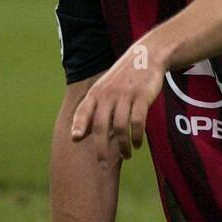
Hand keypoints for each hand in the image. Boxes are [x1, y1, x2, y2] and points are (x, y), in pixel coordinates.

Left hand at [70, 37, 165, 166]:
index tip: (74, 139)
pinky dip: (136, 136)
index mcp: (97, 93)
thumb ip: (93, 110)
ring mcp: (126, 95)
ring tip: (126, 155)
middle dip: (100, 148)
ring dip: (123, 146)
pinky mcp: (142, 97)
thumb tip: (78, 136)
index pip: (83, 111)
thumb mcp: (105, 89)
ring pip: (120, 127)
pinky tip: (137, 144)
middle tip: (103, 165)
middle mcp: (108, 94)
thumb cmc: (123, 78)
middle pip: (100, 126)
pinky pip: (137, 122)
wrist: (147, 56)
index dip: (79, 125)